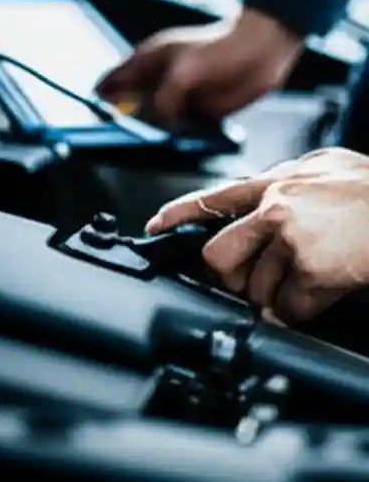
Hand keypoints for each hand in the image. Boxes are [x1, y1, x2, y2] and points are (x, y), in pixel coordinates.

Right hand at [96, 9, 302, 127]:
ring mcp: (175, 98)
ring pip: (152, 122)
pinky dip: (176, 137)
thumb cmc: (219, 49)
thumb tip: (153, 122)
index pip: (109, 83)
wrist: (262, 50)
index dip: (100, 100)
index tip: (97, 117)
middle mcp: (156, 82)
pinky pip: (178, 131)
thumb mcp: (181, 72)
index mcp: (144, 62)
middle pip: (127, 107)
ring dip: (152, 132)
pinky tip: (176, 138)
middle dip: (123, 121)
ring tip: (152, 138)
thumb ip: (161, 99)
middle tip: (122, 135)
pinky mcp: (195, 113)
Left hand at [146, 147, 368, 322]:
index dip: (178, 215)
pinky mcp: (312, 269)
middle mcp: (276, 206)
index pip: (214, 197)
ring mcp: (292, 238)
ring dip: (279, 298)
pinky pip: (290, 309)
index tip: (153, 227)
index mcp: (279, 181)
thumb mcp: (329, 170)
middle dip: (231, 278)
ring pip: (256, 289)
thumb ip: (290, 183)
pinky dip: (304, 312)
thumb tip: (265, 203)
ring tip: (309, 282)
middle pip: (218, 256)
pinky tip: (323, 295)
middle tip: (252, 282)